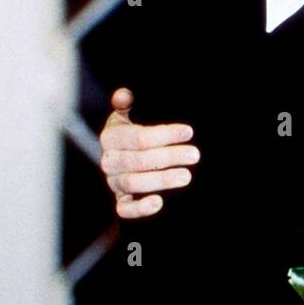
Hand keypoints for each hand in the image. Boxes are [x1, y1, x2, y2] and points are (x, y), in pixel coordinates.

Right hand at [99, 87, 199, 218]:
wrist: (127, 154)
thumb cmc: (134, 131)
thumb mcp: (129, 114)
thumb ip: (125, 103)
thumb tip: (124, 95)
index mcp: (111, 137)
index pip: (137, 137)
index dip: (164, 135)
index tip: (188, 132)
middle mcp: (109, 160)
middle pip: (137, 160)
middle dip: (168, 157)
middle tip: (194, 155)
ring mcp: (114, 182)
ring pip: (133, 183)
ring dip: (161, 180)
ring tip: (187, 176)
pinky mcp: (121, 201)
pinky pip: (125, 209)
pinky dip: (140, 208)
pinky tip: (159, 202)